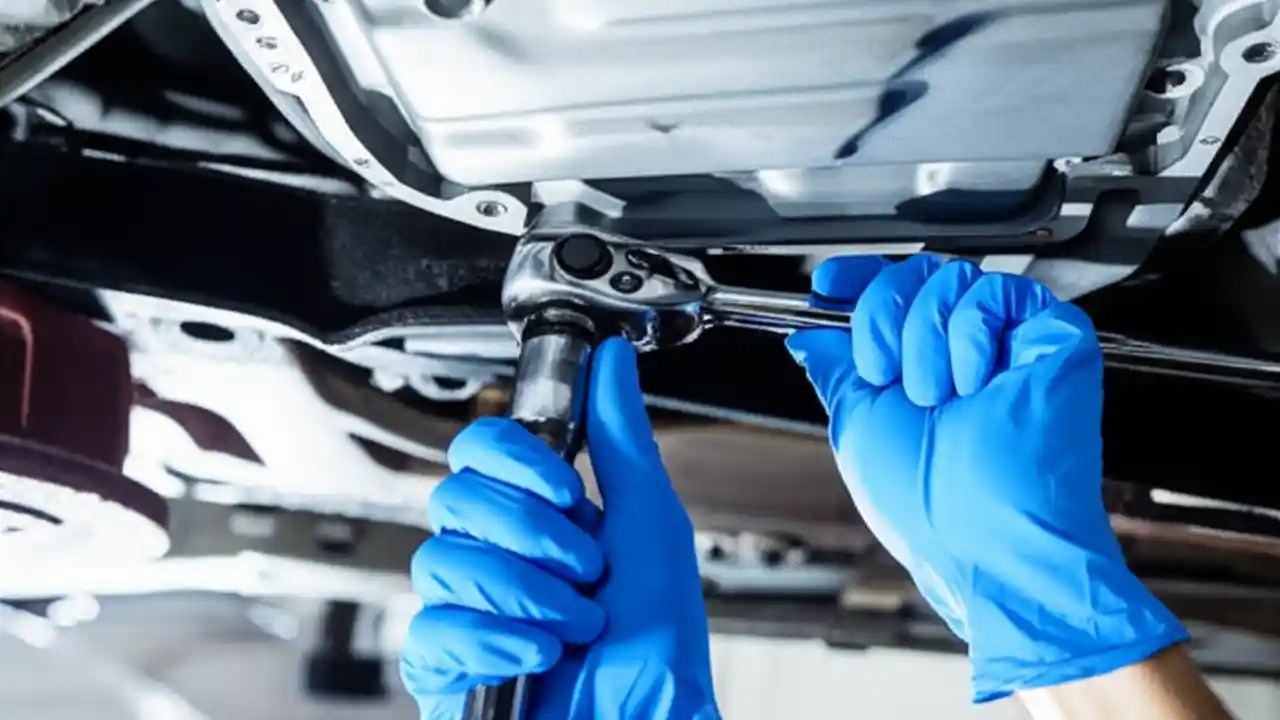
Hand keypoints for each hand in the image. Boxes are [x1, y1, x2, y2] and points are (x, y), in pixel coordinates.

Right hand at [399, 338, 718, 719]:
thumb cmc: (660, 640)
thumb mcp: (651, 525)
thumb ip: (622, 440)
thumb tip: (612, 362)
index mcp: (538, 514)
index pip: (480, 450)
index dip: (516, 461)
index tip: (567, 489)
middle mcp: (495, 554)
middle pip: (454, 498)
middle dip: (531, 536)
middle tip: (586, 570)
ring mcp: (466, 608)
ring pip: (441, 561)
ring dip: (526, 594)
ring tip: (576, 624)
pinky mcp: (446, 664)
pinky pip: (431, 630)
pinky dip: (495, 640)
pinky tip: (538, 655)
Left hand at [786, 255, 1186, 701]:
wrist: (986, 536)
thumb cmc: (924, 503)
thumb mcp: (856, 424)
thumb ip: (835, 369)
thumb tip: (809, 336)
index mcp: (915, 369)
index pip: (889, 295)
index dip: (856, 279)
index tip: (826, 286)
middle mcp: (960, 353)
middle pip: (914, 275)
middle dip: (882, 314)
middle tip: (883, 369)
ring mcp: (1008, 344)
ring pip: (952, 278)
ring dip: (926, 337)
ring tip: (938, 396)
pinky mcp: (1054, 338)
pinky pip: (1001, 291)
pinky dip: (972, 333)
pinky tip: (975, 383)